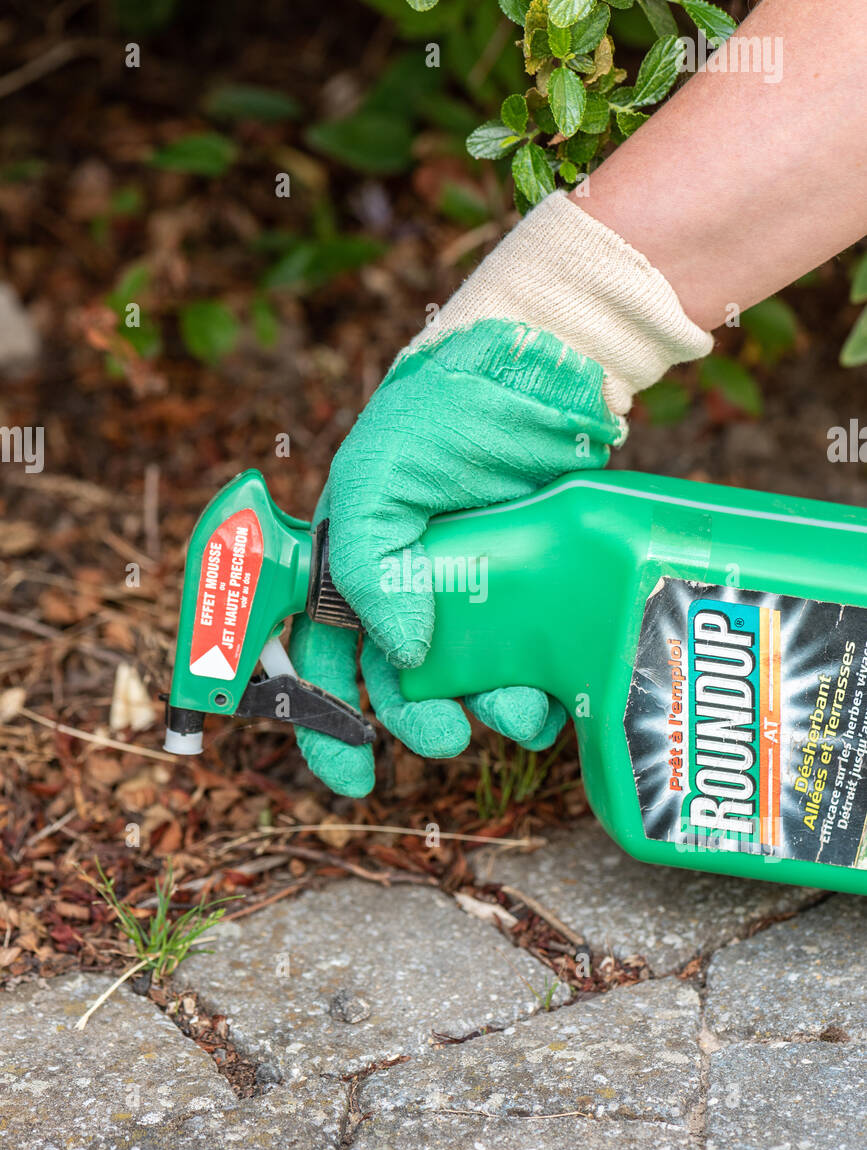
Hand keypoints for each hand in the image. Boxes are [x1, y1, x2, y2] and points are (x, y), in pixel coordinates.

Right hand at [289, 317, 621, 795]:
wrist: (540, 371)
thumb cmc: (441, 412)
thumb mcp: (378, 479)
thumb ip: (368, 566)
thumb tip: (406, 653)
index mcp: (348, 562)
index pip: (318, 657)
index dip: (324, 722)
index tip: (351, 778)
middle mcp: (406, 583)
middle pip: (397, 681)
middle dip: (417, 721)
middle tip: (447, 741)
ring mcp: (473, 587)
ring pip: (470, 677)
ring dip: (487, 712)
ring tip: (518, 717)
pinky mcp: (532, 585)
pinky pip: (528, 655)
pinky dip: (537, 685)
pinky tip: (554, 693)